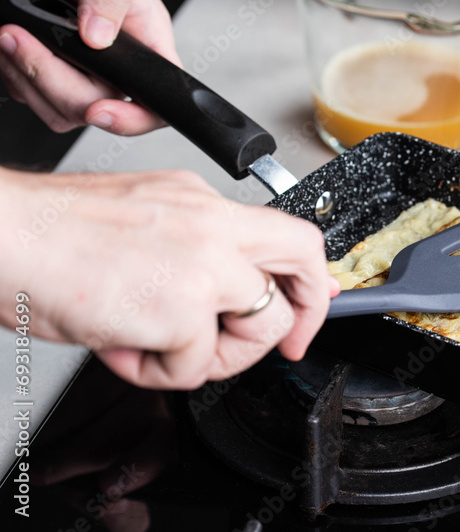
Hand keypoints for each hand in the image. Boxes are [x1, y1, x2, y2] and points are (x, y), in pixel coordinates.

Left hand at [0, 0, 177, 134]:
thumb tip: (100, 38)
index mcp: (145, 43)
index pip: (158, 101)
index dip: (134, 118)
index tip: (100, 109)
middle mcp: (117, 65)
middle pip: (93, 107)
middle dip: (51, 79)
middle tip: (22, 39)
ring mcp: (79, 72)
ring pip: (58, 109)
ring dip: (24, 73)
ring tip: (11, 31)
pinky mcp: (46, 72)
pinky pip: (29, 97)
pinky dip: (11, 70)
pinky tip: (11, 38)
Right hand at [0, 167, 339, 388]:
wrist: (0, 235)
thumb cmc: (51, 234)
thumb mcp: (142, 221)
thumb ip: (196, 249)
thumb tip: (233, 283)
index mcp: (201, 202)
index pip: (286, 231)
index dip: (310, 275)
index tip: (313, 300)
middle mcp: (211, 225)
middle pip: (303, 259)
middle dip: (302, 313)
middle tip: (284, 344)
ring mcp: (203, 264)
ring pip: (259, 327)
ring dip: (211, 356)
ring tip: (151, 341)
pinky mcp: (183, 307)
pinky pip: (194, 366)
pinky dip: (154, 371)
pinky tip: (118, 344)